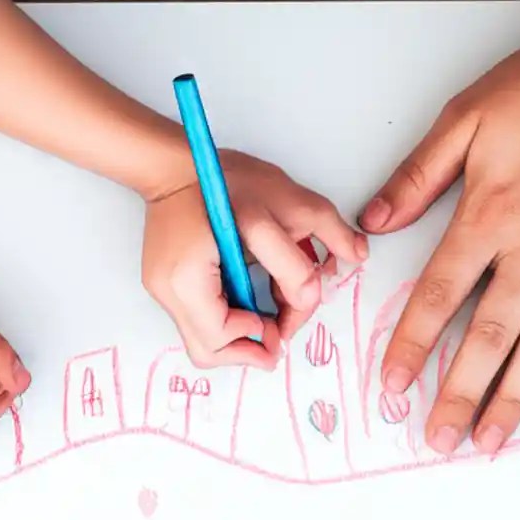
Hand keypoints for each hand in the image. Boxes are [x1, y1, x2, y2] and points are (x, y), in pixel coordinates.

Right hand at [143, 150, 367, 369]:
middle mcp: (170, 290)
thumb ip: (328, 232)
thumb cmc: (226, 179)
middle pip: (208, 351)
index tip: (282, 320)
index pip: (227, 331)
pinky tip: (250, 305)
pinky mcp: (165, 287)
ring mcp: (163, 290)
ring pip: (202, 344)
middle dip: (250, 350)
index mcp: (191, 274)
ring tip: (268, 323)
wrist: (176, 167)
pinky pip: (197, 324)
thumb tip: (356, 257)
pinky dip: (228, 323)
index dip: (264, 332)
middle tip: (278, 338)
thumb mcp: (289, 200)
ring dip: (240, 341)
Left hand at [363, 30, 519, 454]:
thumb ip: (418, 176)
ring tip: (488, 439)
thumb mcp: (466, 119)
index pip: (438, 297)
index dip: (412, 347)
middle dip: (458, 395)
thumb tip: (375, 221)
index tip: (393, 387)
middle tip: (437, 438)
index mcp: (490, 215)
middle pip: (487, 338)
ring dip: (512, 400)